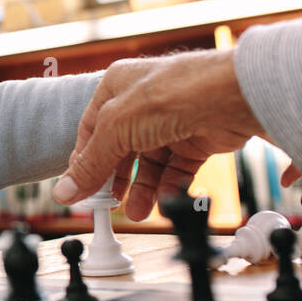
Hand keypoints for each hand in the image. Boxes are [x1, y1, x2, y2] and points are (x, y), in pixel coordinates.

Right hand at [51, 49, 301, 219]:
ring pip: (150, 162)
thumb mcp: (117, 128)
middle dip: (114, 180)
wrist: (237, 95)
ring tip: (138, 213)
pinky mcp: (200, 137)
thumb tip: (65, 192)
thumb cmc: (174, 93)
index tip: (78, 190)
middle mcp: (144, 101)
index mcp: (117, 86)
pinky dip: (171, 187)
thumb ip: (91, 163)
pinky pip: (178, 168)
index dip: (84, 161)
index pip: (91, 130)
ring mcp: (173, 120)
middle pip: (120, 148)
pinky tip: (164, 203)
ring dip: (143, 189)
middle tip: (107, 206)